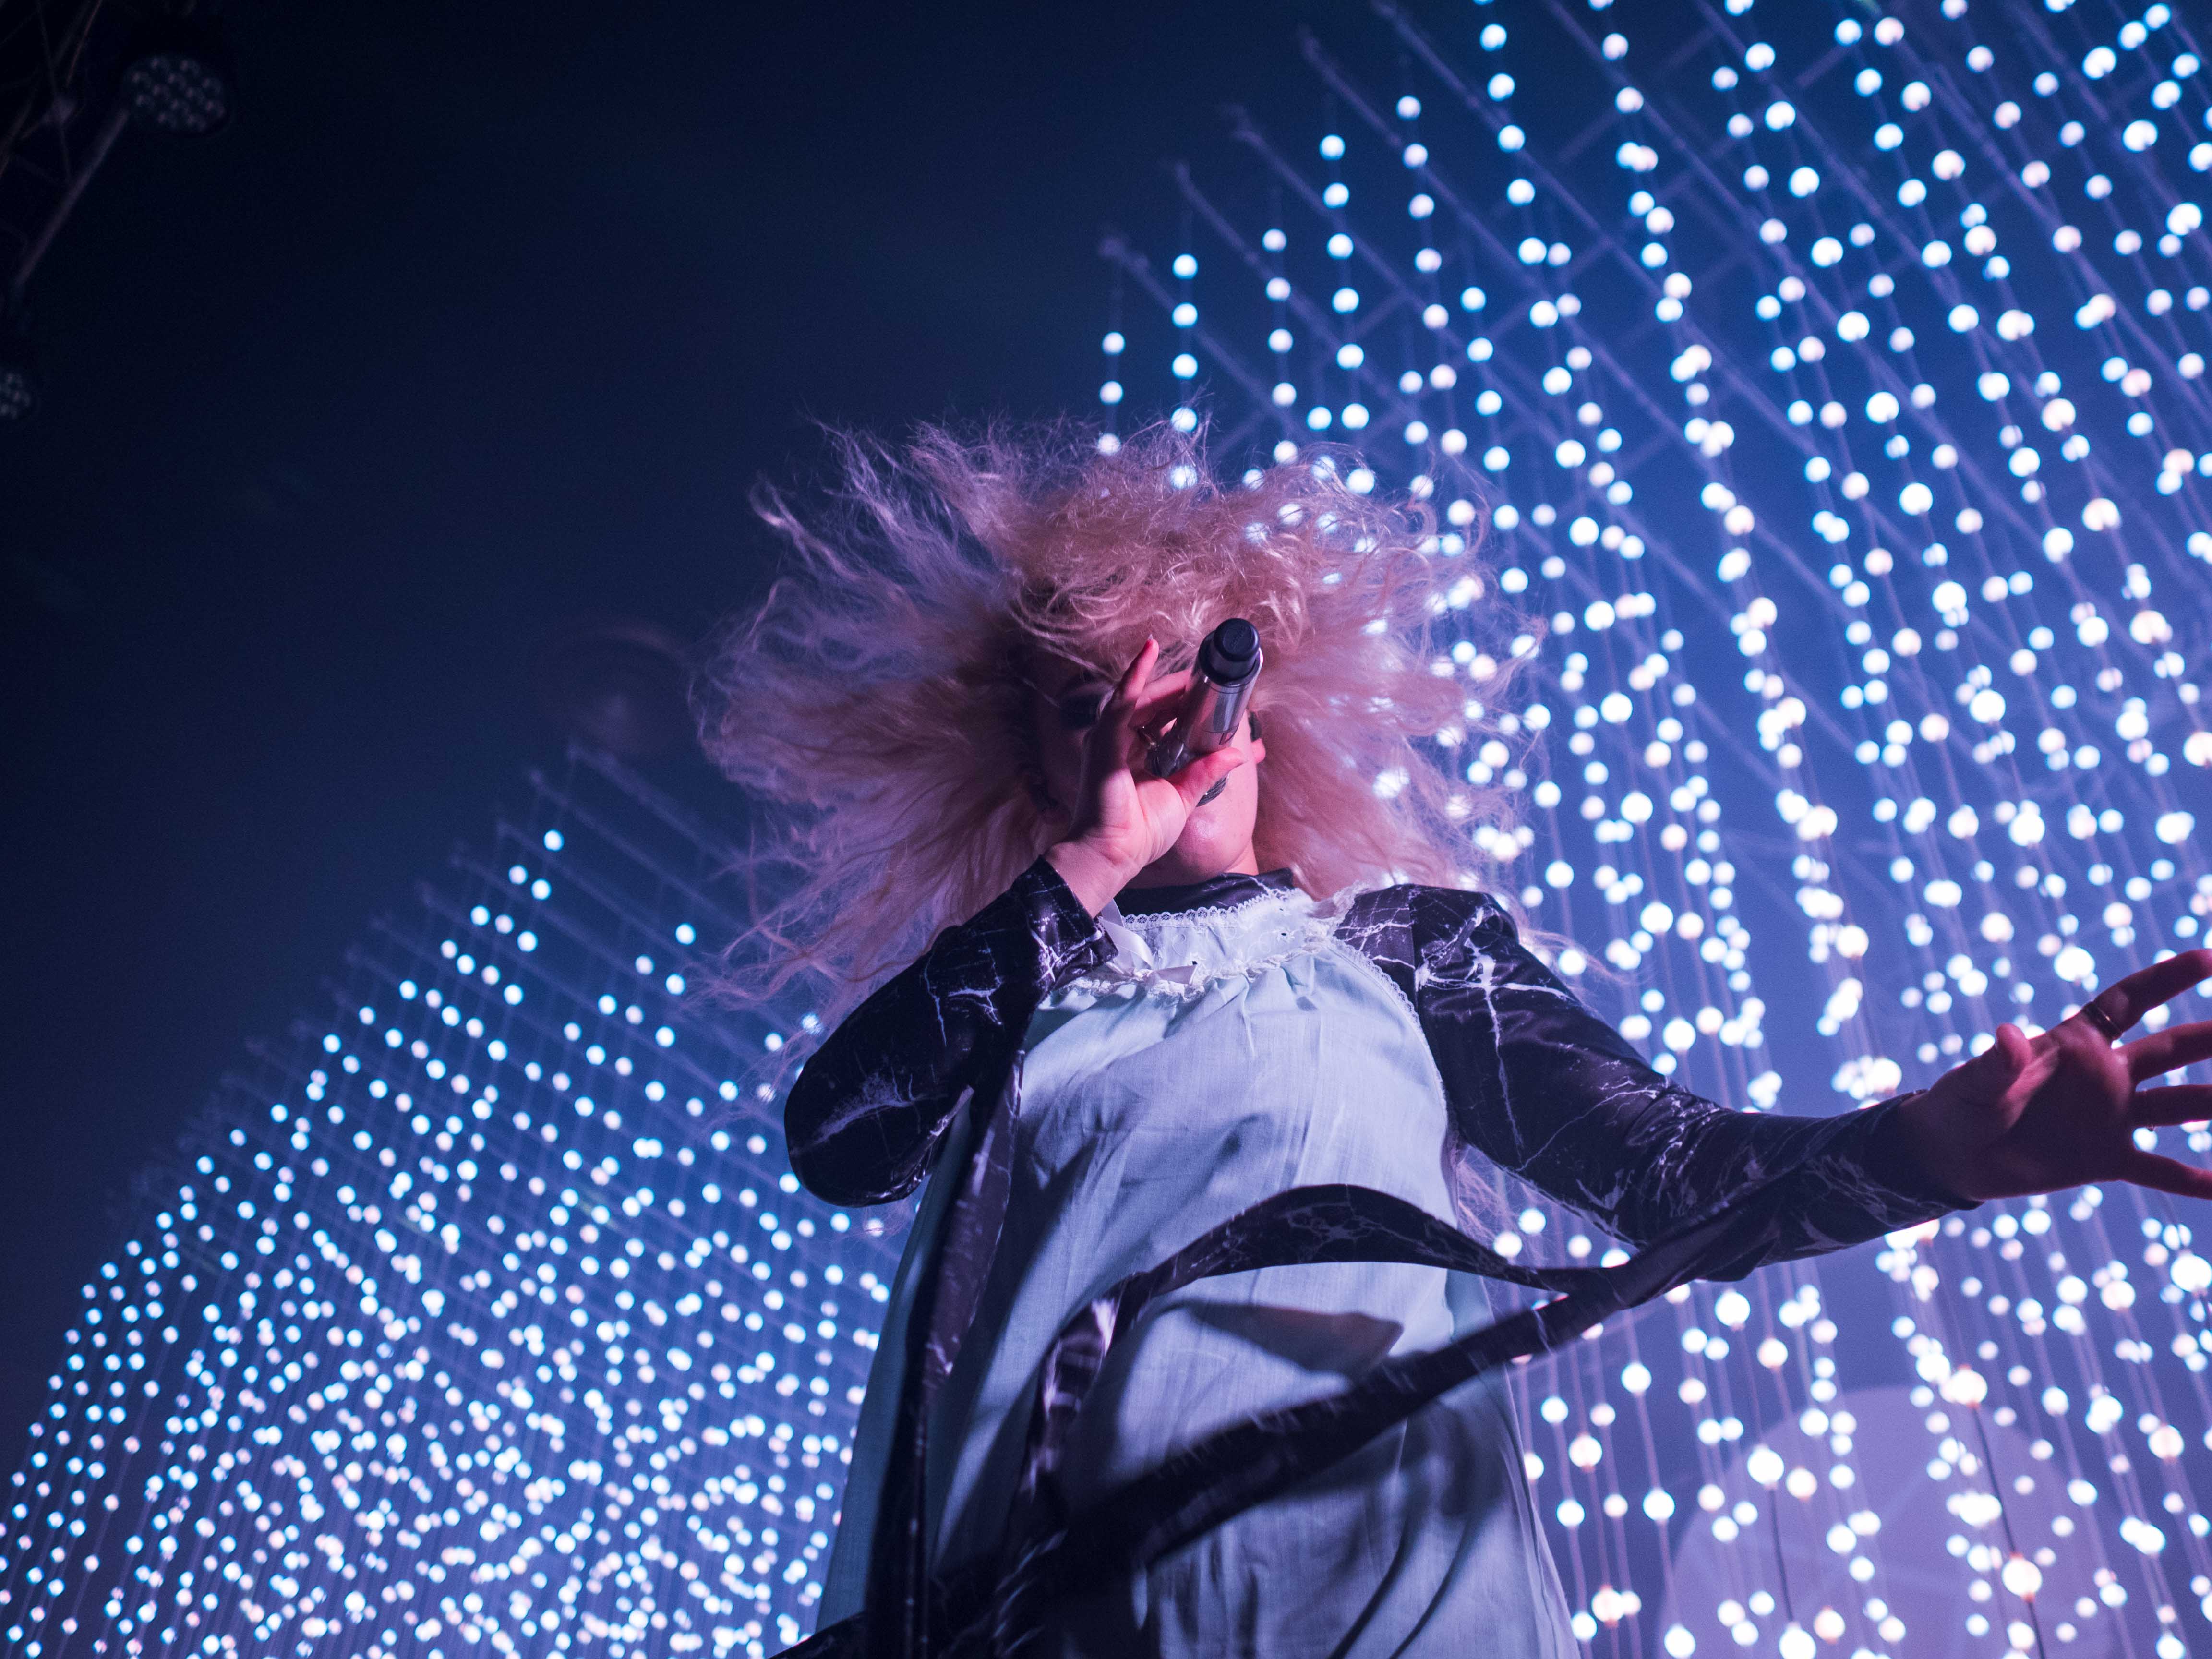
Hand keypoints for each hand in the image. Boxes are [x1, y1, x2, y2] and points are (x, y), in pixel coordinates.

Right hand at [1044, 639, 1247, 913]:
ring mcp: (1111, 739)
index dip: (1185, 703)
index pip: (1163, 718)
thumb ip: (1206, 771)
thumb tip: (1237, 754)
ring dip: (1167, 682)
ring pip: (1141, 697)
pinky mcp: (1105, 740)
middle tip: (1208, 680)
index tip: (1209, 694)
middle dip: (1181, 691)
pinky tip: (1149, 650)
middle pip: (1154, 705)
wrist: (1115, 854)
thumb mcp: (1183, 796)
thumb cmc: (1141, 833)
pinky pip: (1122, 700)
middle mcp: (1122, 742)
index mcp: (1138, 754)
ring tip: (1194, 672)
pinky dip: (1135, 674)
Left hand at [1890, 949, 2211, 1203]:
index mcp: (2076, 1044)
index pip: (2128, 1002)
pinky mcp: (2107, 1159)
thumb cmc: (1961, 1105)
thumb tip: (2008, 1034)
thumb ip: (1998, 1063)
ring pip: (2183, 1105)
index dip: (2165, 980)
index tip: (2209, 959)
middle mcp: (2106, 1076)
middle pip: (2173, 1049)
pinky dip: (2196, 1179)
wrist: (1953, 1155)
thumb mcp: (1976, 1083)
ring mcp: (2112, 1118)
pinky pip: (2161, 1168)